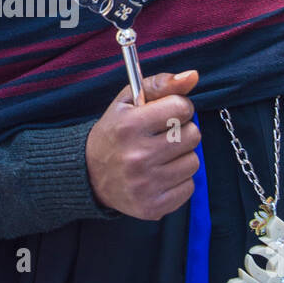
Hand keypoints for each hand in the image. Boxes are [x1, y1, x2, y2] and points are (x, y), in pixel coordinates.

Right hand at [85, 69, 200, 220]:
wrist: (89, 175)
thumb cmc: (114, 132)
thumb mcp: (128, 101)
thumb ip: (161, 84)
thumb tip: (193, 76)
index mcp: (129, 126)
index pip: (182, 108)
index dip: (178, 108)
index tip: (167, 114)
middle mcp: (137, 156)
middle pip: (192, 135)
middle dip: (182, 132)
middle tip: (163, 136)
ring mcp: (145, 185)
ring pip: (193, 162)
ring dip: (181, 157)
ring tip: (160, 156)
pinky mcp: (152, 207)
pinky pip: (189, 187)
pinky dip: (179, 181)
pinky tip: (160, 175)